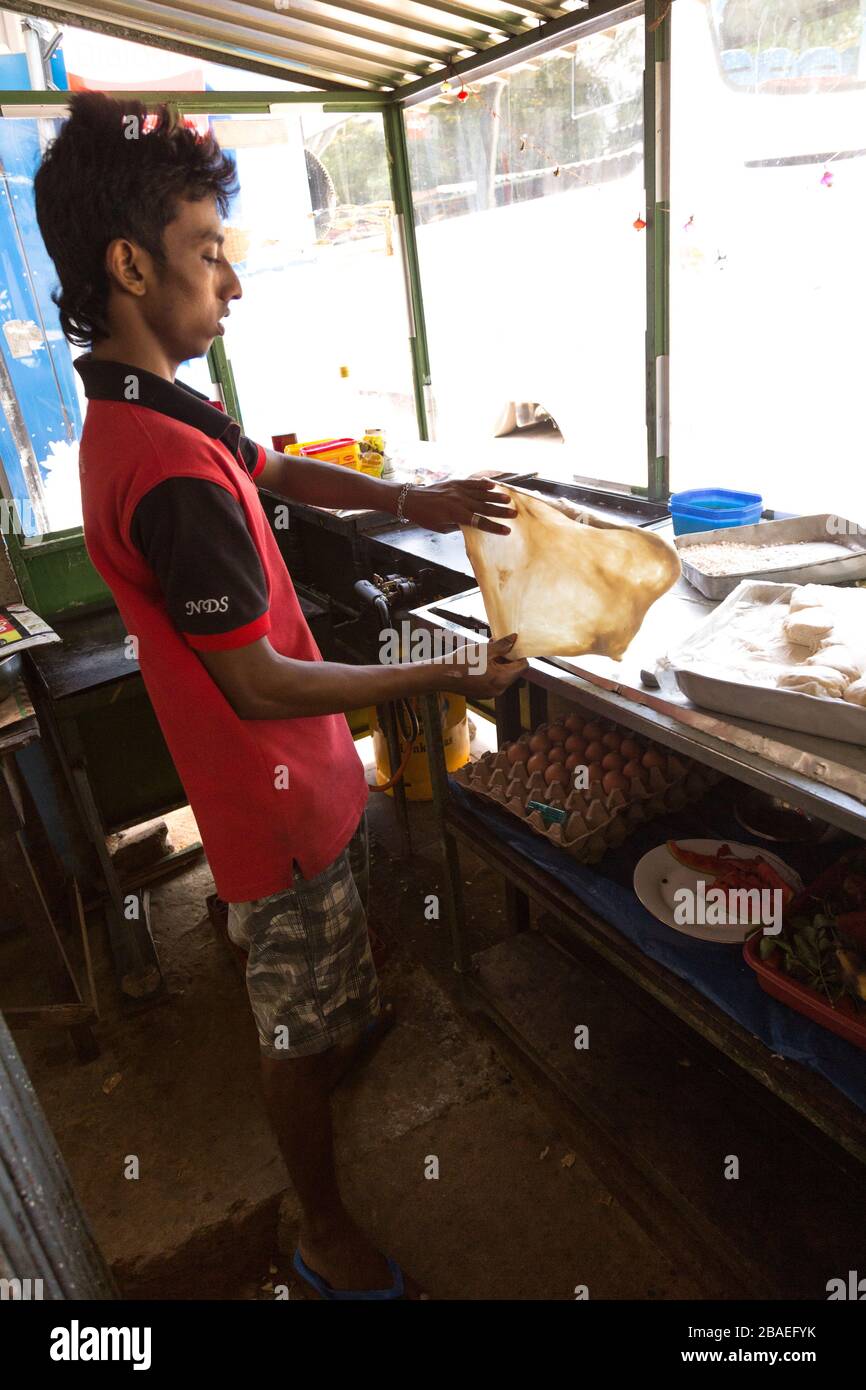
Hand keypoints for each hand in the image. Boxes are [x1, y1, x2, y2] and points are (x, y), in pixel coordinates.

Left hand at [402, 477, 516, 534]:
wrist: (411, 499)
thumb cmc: (425, 517)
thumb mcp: (441, 527)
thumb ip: (458, 525)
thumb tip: (472, 526)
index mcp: (456, 515)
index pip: (480, 522)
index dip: (494, 527)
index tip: (507, 530)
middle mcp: (459, 501)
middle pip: (484, 507)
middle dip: (500, 511)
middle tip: (514, 514)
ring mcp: (458, 490)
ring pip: (481, 494)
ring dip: (496, 496)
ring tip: (508, 499)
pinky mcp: (455, 483)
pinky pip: (472, 483)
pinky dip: (483, 484)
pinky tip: (493, 484)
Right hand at [442, 634, 526, 697]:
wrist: (440, 676)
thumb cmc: (461, 662)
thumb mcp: (484, 650)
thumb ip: (502, 645)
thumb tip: (515, 638)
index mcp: (501, 680)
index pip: (522, 666)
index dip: (519, 653)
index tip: (510, 644)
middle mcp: (498, 690)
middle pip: (512, 671)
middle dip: (506, 657)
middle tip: (497, 644)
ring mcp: (489, 693)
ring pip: (502, 675)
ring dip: (498, 662)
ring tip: (487, 650)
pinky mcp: (481, 693)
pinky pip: (492, 680)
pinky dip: (490, 670)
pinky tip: (480, 661)